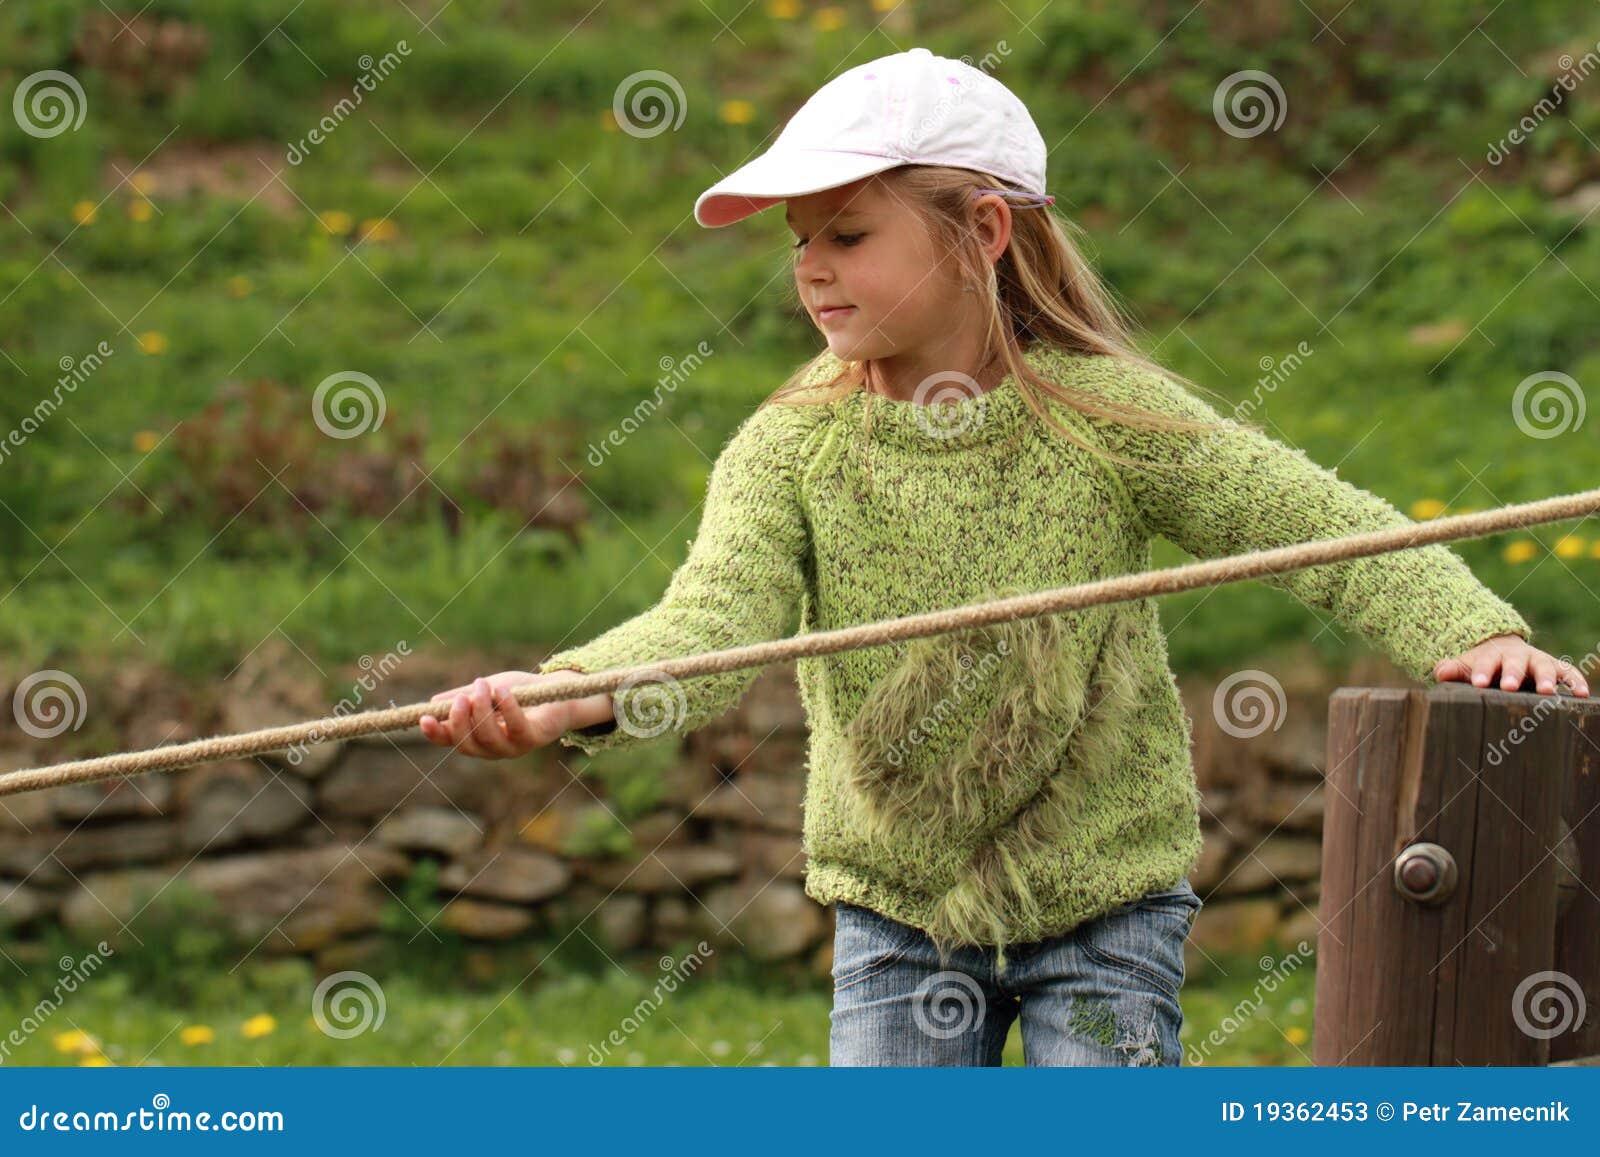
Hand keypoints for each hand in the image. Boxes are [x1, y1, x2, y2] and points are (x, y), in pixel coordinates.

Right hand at [418, 671, 613, 758]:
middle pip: (466, 744)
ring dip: (481, 709)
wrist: (560, 692)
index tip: (424, 718)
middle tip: (462, 696)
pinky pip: (515, 728)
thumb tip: (433, 704)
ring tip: (482, 684)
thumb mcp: (488, 689)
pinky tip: (502, 691)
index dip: (436, 733)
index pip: (451, 741)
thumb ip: (464, 696)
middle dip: (459, 720)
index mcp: (478, 737)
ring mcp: (513, 748)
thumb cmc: (522, 692)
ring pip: (488, 737)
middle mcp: (493, 748)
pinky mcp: (533, 740)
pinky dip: (506, 708)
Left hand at [1432, 634, 1589, 696]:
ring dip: (1544, 678)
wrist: (1502, 650)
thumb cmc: (1482, 666)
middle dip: (1512, 673)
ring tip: (1545, 692)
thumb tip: (1439, 672)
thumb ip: (1453, 669)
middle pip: (1515, 663)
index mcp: (1492, 655)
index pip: (1486, 662)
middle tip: (1508, 686)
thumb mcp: (1466, 666)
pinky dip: (1576, 681)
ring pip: (1543, 667)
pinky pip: (1569, 673)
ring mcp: (1538, 661)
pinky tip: (1582, 695)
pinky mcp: (1556, 668)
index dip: (1482, 672)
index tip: (1477, 683)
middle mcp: (1517, 656)